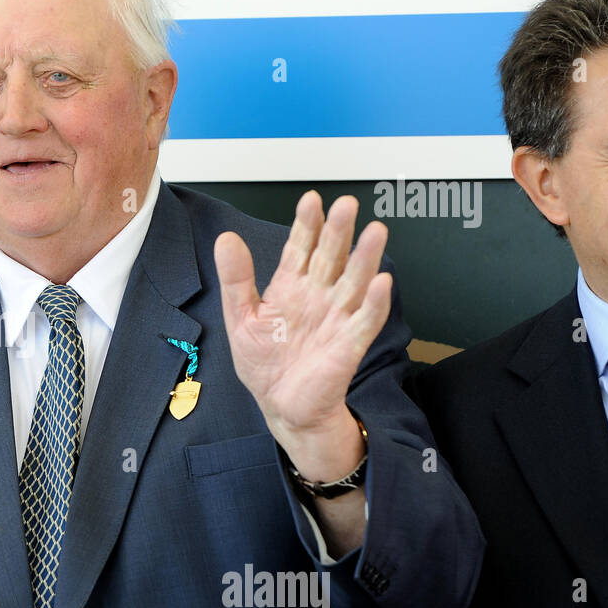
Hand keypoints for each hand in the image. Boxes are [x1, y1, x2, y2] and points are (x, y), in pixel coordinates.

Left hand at [213, 191, 390, 480]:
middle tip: (347, 205)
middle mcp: (318, 297)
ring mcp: (336, 318)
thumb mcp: (240, 317)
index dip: (306, 226)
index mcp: (290, 288)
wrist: (280, 406)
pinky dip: (374, 303)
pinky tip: (381, 282)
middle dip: (338, 232)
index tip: (311, 201)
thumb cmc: (264, 364)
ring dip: (365, 258)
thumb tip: (226, 239)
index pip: (301, 249)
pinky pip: (365, 321)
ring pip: (354, 282)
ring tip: (375, 231)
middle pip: (331, 258)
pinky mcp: (348, 345)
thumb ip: (236, 279)